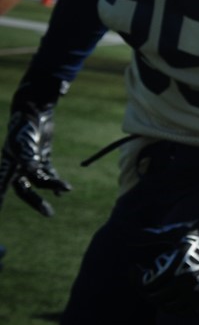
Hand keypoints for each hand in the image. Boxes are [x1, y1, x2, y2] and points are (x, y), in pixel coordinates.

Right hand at [1, 101, 71, 216]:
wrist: (34, 111)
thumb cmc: (26, 126)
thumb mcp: (26, 143)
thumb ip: (29, 158)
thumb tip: (32, 171)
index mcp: (9, 165)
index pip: (3, 186)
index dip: (1, 198)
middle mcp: (18, 166)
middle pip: (26, 189)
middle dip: (36, 202)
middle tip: (49, 214)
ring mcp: (30, 162)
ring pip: (40, 181)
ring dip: (52, 186)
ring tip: (66, 190)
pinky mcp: (41, 157)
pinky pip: (47, 173)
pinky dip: (54, 181)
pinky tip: (62, 191)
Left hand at [136, 198, 198, 311]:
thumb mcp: (181, 231)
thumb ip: (156, 236)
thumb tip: (133, 238)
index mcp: (177, 265)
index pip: (146, 282)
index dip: (135, 277)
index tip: (135, 267)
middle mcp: (186, 281)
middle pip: (154, 296)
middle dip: (145, 287)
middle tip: (144, 277)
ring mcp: (198, 291)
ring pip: (167, 306)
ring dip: (158, 298)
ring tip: (158, 286)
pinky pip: (184, 310)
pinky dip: (173, 306)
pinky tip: (172, 294)